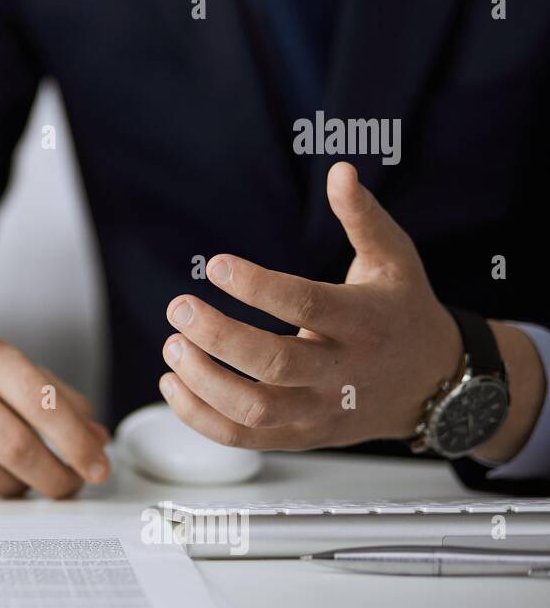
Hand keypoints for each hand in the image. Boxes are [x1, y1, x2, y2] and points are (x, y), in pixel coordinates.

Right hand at [0, 323, 109, 496]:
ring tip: (27, 479)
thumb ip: (60, 401)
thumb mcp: (12, 370)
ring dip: (19, 488)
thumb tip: (97, 441)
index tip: (98, 467)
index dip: (77, 443)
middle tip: (70, 486)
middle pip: (15, 447)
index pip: (42, 404)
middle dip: (54, 478)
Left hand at [158, 161, 541, 460]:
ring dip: (203, 380)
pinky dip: (200, 417)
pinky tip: (172, 383)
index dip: (258, 287)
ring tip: (172, 345)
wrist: (435, 385)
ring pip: (254, 409)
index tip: (216, 265)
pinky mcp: (301, 436)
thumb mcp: (394, 259)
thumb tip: (339, 171)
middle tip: (178, 307)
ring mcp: (321, 410)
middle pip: (274, 364)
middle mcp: (343, 372)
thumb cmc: (402, 313)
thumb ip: (362, 217)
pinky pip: (243, 437)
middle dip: (218, 335)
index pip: (306, 305)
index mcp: (364, 322)